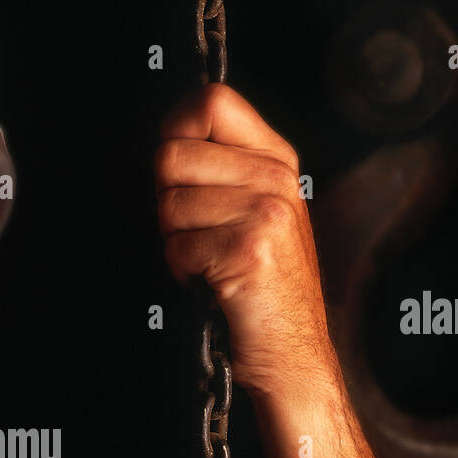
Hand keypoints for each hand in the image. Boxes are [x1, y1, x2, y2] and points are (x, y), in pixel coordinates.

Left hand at [155, 82, 338, 398]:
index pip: (210, 101)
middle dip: (167, 201)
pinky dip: (182, 272)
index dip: (175, 130)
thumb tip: (165, 141)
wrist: (293, 356)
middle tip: (198, 235)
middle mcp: (274, 179)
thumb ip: (222, 170)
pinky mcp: (248, 249)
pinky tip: (213, 284)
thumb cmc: (264, 291)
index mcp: (276, 160)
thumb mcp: (256, 214)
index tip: (176, 169)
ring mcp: (264, 212)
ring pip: (168, 204)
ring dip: (176, 242)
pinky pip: (176, 246)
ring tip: (210, 263)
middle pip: (172, 155)